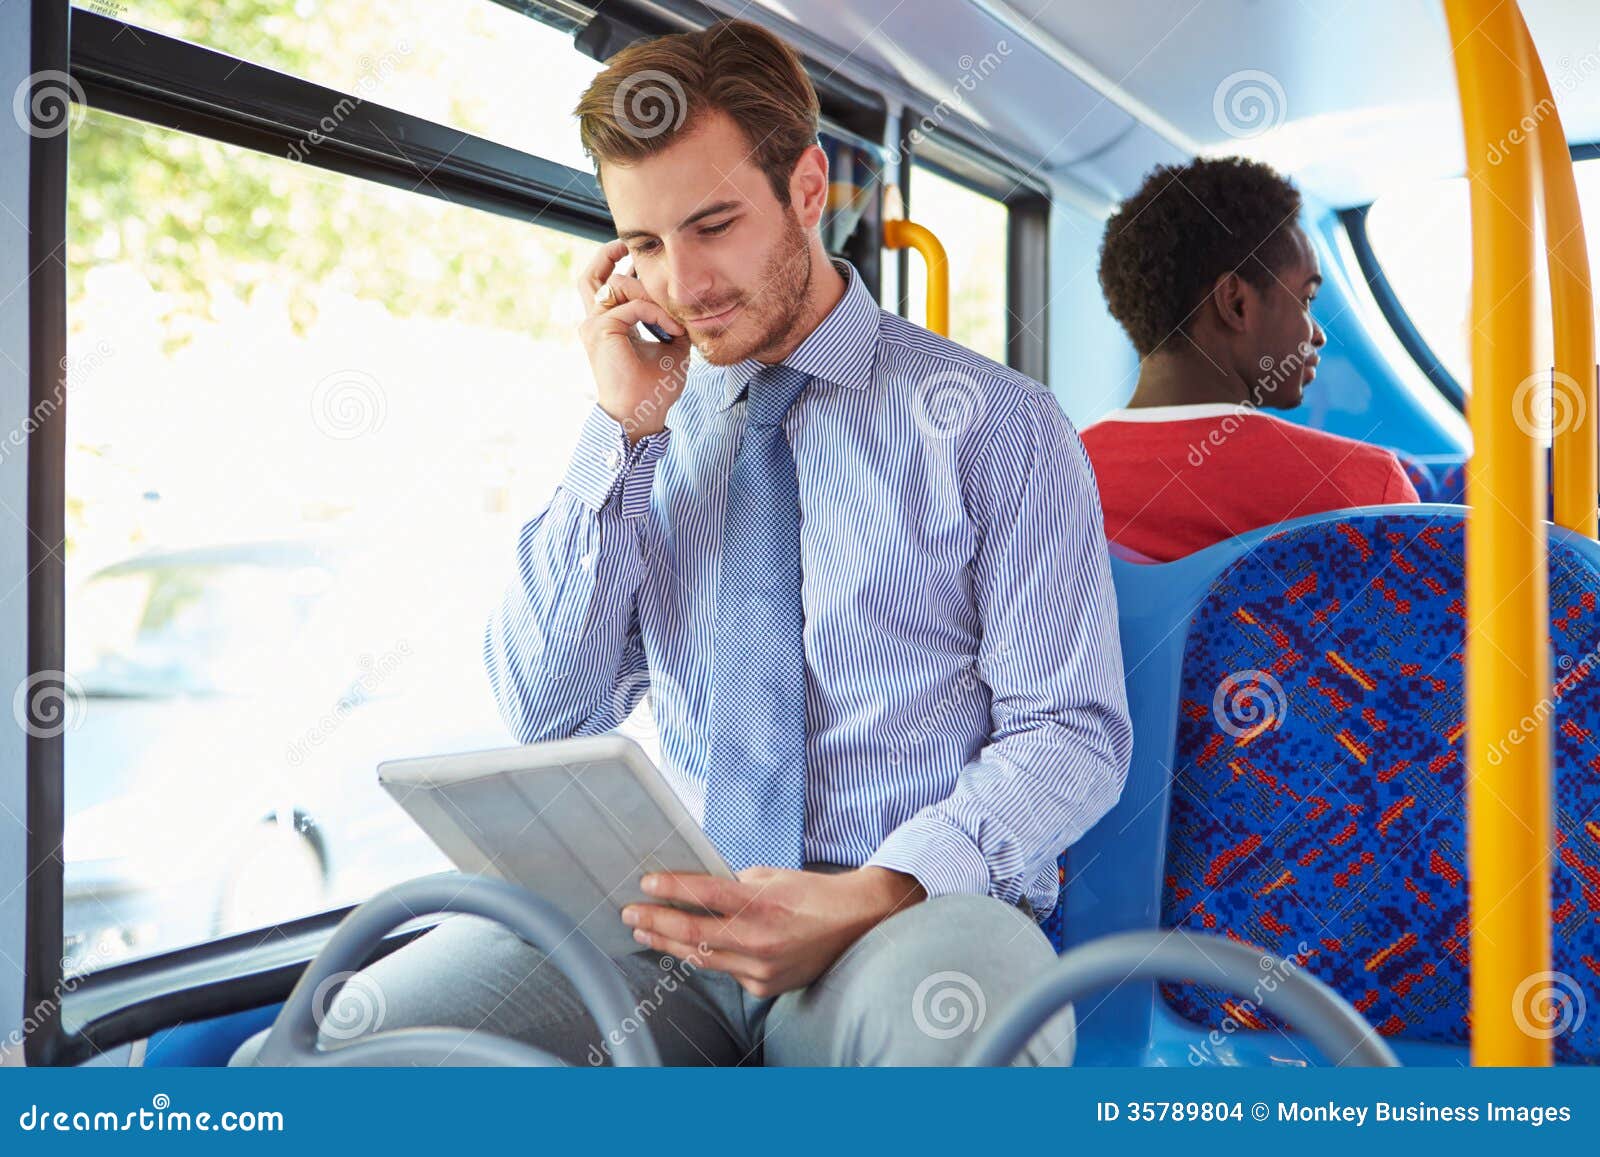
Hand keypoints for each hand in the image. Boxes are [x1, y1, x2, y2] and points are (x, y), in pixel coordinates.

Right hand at [577, 239, 690, 442]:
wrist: (641, 413)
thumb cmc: (654, 388)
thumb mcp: (671, 346)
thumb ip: (669, 321)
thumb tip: (683, 301)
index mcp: (608, 326)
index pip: (605, 286)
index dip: (621, 267)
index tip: (644, 262)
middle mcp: (595, 323)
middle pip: (591, 276)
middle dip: (609, 254)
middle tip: (631, 246)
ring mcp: (594, 326)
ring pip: (615, 284)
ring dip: (649, 293)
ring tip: (672, 316)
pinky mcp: (601, 330)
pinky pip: (631, 306)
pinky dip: (655, 313)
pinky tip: (671, 329)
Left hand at [621, 865, 926, 997]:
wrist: (854, 923)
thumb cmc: (811, 894)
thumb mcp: (770, 876)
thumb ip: (733, 886)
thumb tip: (697, 891)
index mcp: (763, 903)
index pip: (706, 895)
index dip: (671, 888)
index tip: (646, 883)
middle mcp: (761, 939)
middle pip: (695, 932)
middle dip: (657, 921)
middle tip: (631, 913)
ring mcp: (762, 967)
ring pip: (703, 957)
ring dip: (670, 943)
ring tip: (645, 931)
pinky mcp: (765, 985)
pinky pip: (725, 970)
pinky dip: (705, 956)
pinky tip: (684, 948)